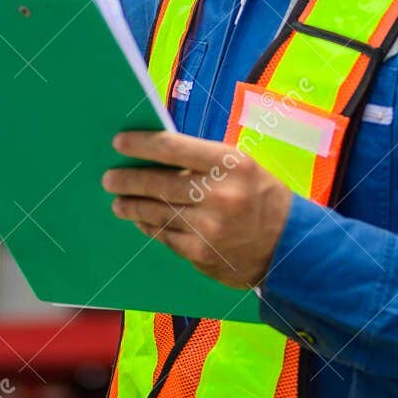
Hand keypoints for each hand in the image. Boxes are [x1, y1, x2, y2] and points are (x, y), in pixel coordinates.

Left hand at [102, 130, 292, 288]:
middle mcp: (219, 195)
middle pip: (159, 184)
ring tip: (118, 201)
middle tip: (109, 177)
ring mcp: (209, 228)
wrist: (289, 246)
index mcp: (230, 164)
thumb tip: (153, 154)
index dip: (141, 144)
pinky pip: (165, 236)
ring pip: (157, 213)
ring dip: (132, 205)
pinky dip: (149, 226)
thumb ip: (202, 160)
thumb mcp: (241, 166)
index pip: (173, 148)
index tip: (119, 142)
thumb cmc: (260, 196)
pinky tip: (140, 219)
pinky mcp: (202, 255)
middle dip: (128, 180)